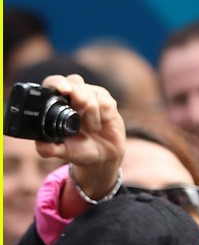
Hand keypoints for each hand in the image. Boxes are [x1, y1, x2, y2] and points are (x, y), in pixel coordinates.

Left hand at [38, 74, 124, 209]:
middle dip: (76, 94)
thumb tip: (41, 148)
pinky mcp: (109, 106)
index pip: (55, 84)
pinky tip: (101, 122)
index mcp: (59, 103)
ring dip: (91, 109)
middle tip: (78, 107)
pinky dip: (104, 111)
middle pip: (75, 83)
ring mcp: (93, 100)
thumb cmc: (80, 153)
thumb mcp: (64, 153)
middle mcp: (75, 98)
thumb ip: (51, 148)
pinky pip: (107, 101)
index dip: (56, 83)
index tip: (59, 89)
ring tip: (90, 125)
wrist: (102, 161)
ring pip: (94, 92)